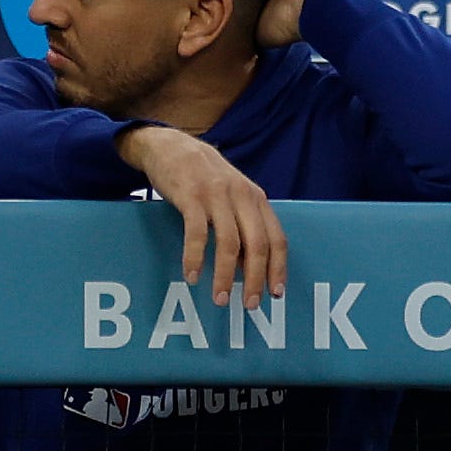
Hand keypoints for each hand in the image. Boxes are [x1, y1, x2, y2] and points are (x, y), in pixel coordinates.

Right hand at [120, 125, 286, 308]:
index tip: (276, 293)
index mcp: (257, 200)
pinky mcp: (191, 197)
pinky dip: (195, 258)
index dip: (278, 269)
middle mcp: (242, 198)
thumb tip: (246, 267)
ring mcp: (217, 197)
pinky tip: (192, 276)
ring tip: (219, 298)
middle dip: (255, 279)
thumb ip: (243, 226)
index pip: (277, 239)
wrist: (172, 146)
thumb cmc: (205, 177)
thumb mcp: (232, 196)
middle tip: (249, 304)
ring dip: (224, 276)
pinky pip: (197, 234)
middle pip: (258, 246)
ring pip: (229, 244)